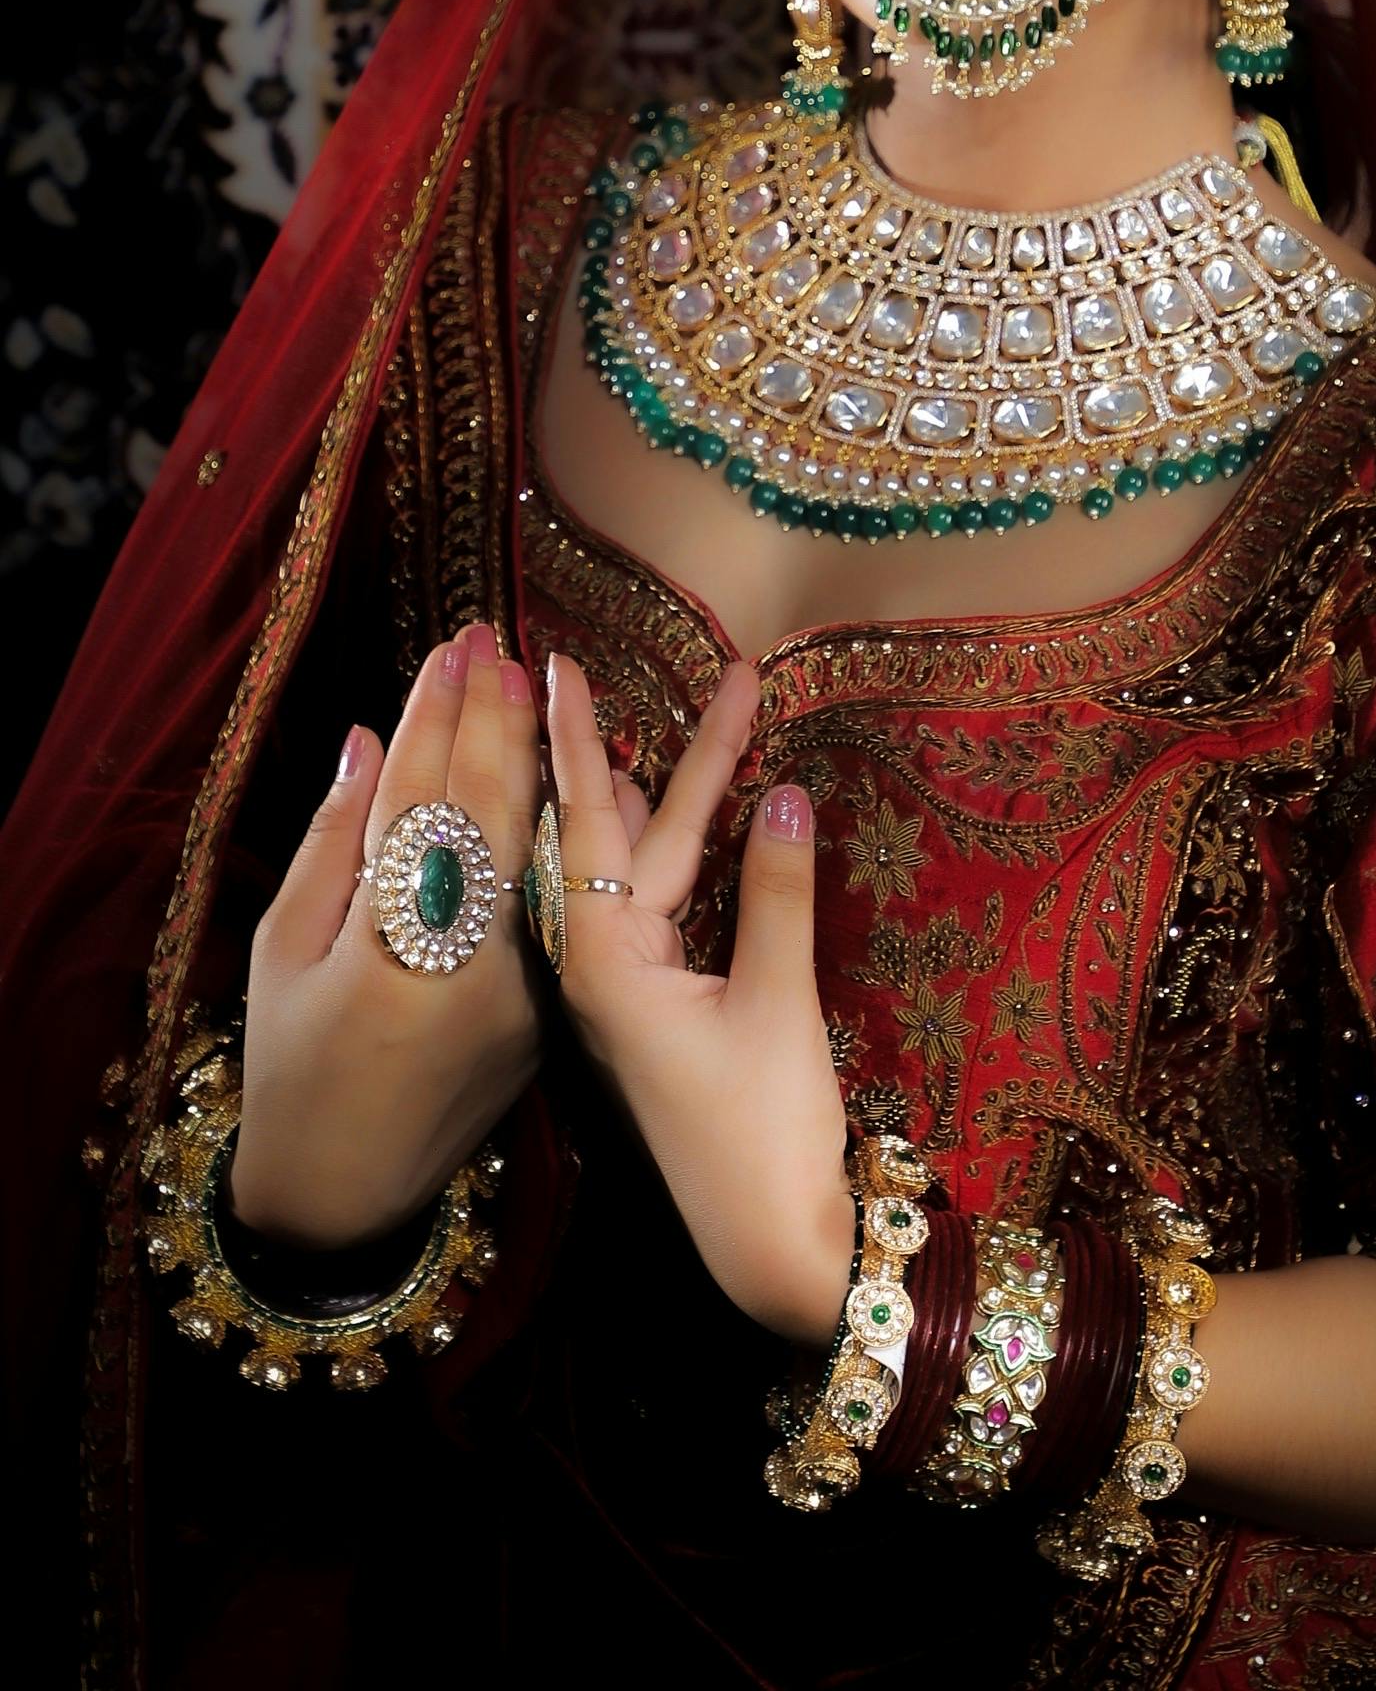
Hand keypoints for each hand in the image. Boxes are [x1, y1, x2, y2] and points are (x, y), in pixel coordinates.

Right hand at [231, 624, 544, 1247]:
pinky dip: (604, 837)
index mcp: (402, 944)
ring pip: (566, 854)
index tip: (460, 646)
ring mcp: (534, 987)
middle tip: (508, 646)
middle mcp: (484, 960)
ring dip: (580, 767)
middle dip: (506, 722)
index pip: (433, 799)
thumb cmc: (293, 1069)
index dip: (447, 717)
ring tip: (586, 693)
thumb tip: (370, 741)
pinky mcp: (559, 1010)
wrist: (350, 1192)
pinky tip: (625, 779)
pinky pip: (590, 904)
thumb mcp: (287, 955)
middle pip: (505, 812)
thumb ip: (332, 844)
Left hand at [547, 651, 853, 1345]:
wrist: (768, 1245)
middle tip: (652, 667)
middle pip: (622, 835)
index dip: (581, 739)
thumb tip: (786, 789)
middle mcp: (598, 968)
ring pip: (634, 868)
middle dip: (648, 749)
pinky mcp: (651, 1012)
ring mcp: (622, 991)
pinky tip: (679, 813)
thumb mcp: (778, 1003)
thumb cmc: (765, 1133)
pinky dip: (668, 850)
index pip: (592, 822)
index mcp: (607, 960)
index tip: (560, 663)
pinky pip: (646, 905)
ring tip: (670, 714)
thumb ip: (777, 892)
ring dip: (657, 796)